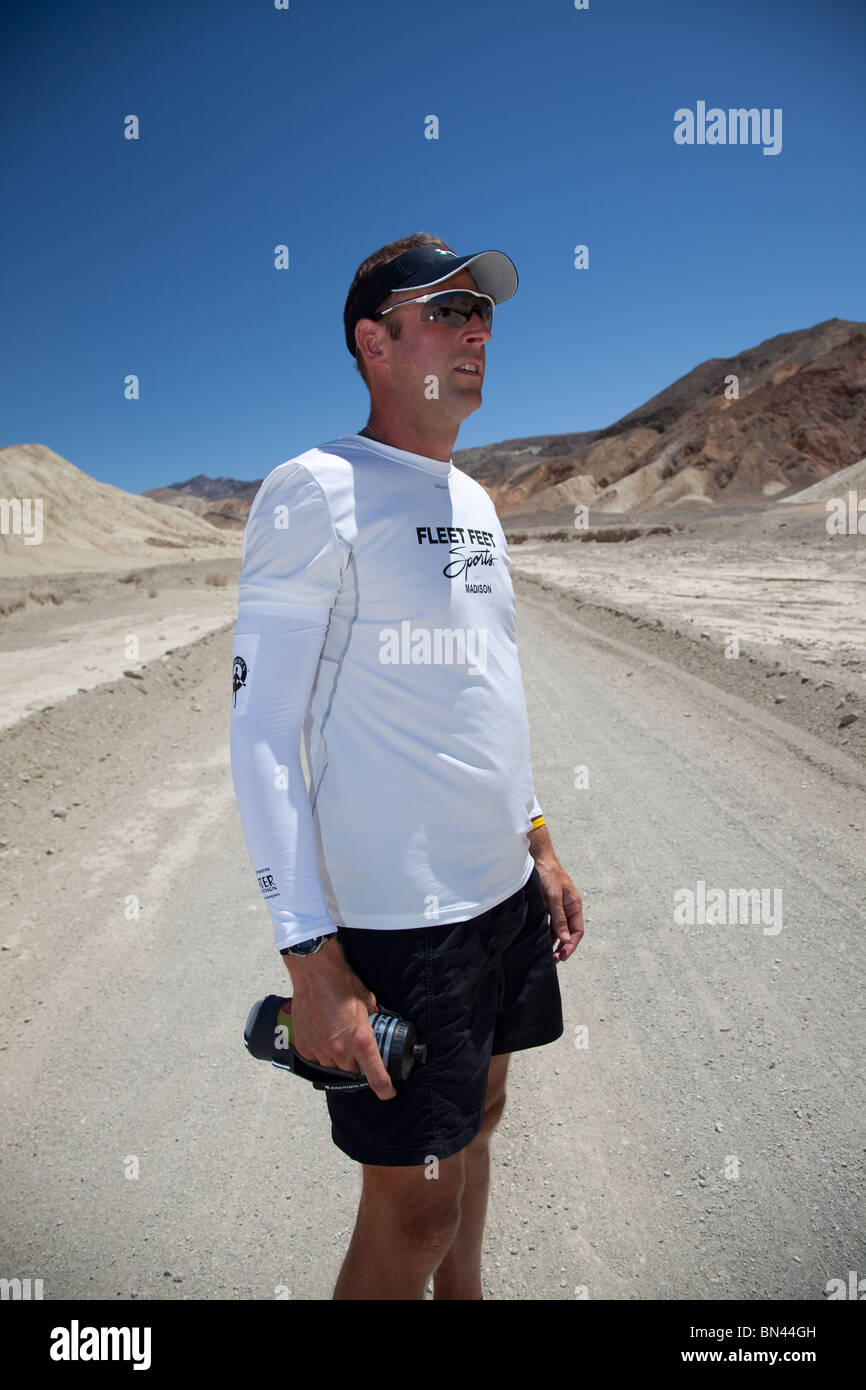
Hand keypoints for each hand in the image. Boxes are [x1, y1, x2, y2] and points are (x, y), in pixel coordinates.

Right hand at [286, 943, 396, 1099]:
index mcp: (362, 1041)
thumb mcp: (369, 1004)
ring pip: (333, 1066)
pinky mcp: (305, 1046)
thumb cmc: (342, 984)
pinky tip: (323, 1032)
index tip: (388, 1092)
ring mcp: (320, 1050)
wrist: (316, 974)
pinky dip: (321, 1050)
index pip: (376, 1077)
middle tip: (355, 1045)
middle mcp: (340, 1050)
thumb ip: (374, 1022)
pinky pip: (316, 1058)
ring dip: (338, 1057)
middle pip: (352, 1072)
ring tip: (337, 1034)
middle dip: (357, 1063)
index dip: (384, 1089)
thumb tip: (379, 1029)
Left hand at [534, 856, 583, 962]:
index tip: (562, 957)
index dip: (571, 945)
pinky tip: (540, 941)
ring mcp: (558, 908)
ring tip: (547, 955)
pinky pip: (549, 923)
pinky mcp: (547, 906)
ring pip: (558, 930)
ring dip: (554, 942)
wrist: (538, 859)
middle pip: (568, 933)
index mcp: (574, 906)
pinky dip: (546, 933)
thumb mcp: (554, 897)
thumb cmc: (548, 875)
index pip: (577, 931)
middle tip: (554, 960)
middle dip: (563, 947)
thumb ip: (559, 918)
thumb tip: (565, 939)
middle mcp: (568, 908)